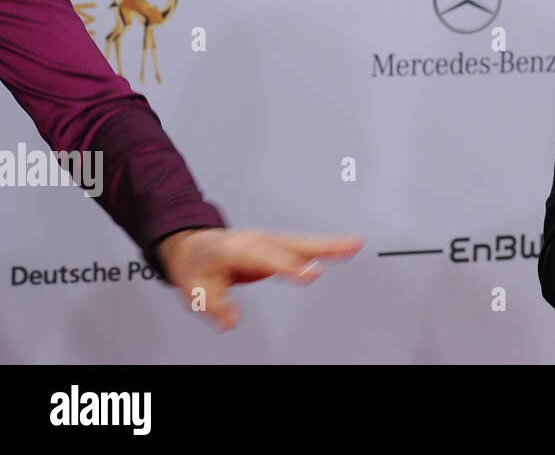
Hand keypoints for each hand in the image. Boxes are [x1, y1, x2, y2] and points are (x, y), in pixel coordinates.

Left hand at [154, 228, 363, 330]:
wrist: (192, 246)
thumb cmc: (195, 266)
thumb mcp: (195, 291)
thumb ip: (215, 306)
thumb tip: (231, 321)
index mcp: (235, 249)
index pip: (266, 258)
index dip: (289, 266)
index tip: (311, 274)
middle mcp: (256, 241)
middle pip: (292, 244)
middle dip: (320, 247)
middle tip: (347, 249)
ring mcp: (268, 240)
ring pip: (302, 242)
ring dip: (330, 244)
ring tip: (355, 245)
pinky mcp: (276, 245)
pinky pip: (303, 244)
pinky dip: (324, 246)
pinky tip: (343, 248)